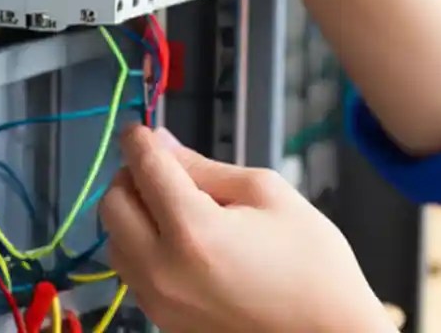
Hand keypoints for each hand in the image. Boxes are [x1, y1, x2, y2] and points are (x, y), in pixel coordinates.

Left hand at [101, 126, 394, 332]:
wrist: (328, 331)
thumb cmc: (311, 259)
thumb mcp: (268, 194)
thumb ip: (207, 169)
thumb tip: (164, 145)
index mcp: (194, 231)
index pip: (146, 170)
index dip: (139, 141)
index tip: (139, 128)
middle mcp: (163, 269)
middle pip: (113, 206)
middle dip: (131, 176)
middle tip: (163, 167)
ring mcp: (159, 301)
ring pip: (114, 241)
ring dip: (133, 214)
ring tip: (174, 205)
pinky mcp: (162, 320)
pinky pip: (132, 272)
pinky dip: (142, 246)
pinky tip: (180, 239)